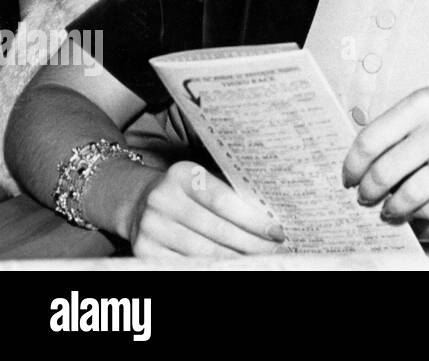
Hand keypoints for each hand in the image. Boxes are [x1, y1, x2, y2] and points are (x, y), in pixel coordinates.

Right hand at [126, 160, 284, 258]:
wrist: (138, 200)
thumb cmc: (185, 190)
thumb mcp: (202, 180)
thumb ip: (230, 194)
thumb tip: (269, 219)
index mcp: (182, 175)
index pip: (223, 201)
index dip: (252, 219)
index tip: (277, 232)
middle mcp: (163, 200)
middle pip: (216, 230)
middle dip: (250, 244)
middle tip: (275, 251)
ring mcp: (151, 227)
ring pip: (203, 252)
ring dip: (236, 259)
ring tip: (259, 260)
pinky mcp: (144, 250)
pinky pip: (185, 264)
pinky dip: (212, 267)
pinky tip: (232, 266)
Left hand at [341, 82, 428, 225]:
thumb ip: (408, 122)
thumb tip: (369, 157)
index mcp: (426, 102)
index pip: (371, 139)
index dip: (353, 166)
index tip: (349, 179)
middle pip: (386, 171)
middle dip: (369, 193)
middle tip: (366, 200)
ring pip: (412, 194)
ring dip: (395, 209)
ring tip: (392, 212)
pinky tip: (424, 213)